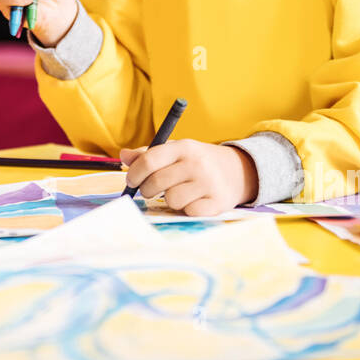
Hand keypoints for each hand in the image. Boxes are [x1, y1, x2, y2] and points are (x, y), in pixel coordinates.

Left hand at [120, 140, 258, 215]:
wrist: (237, 171)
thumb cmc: (196, 162)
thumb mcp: (176, 151)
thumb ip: (149, 155)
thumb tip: (123, 156)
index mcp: (183, 147)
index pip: (149, 160)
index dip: (134, 174)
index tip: (131, 181)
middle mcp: (196, 163)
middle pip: (156, 182)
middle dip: (147, 189)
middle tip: (151, 190)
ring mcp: (208, 183)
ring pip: (171, 200)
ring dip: (170, 200)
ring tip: (178, 193)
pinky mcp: (217, 202)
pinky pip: (189, 212)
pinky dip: (186, 210)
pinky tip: (193, 201)